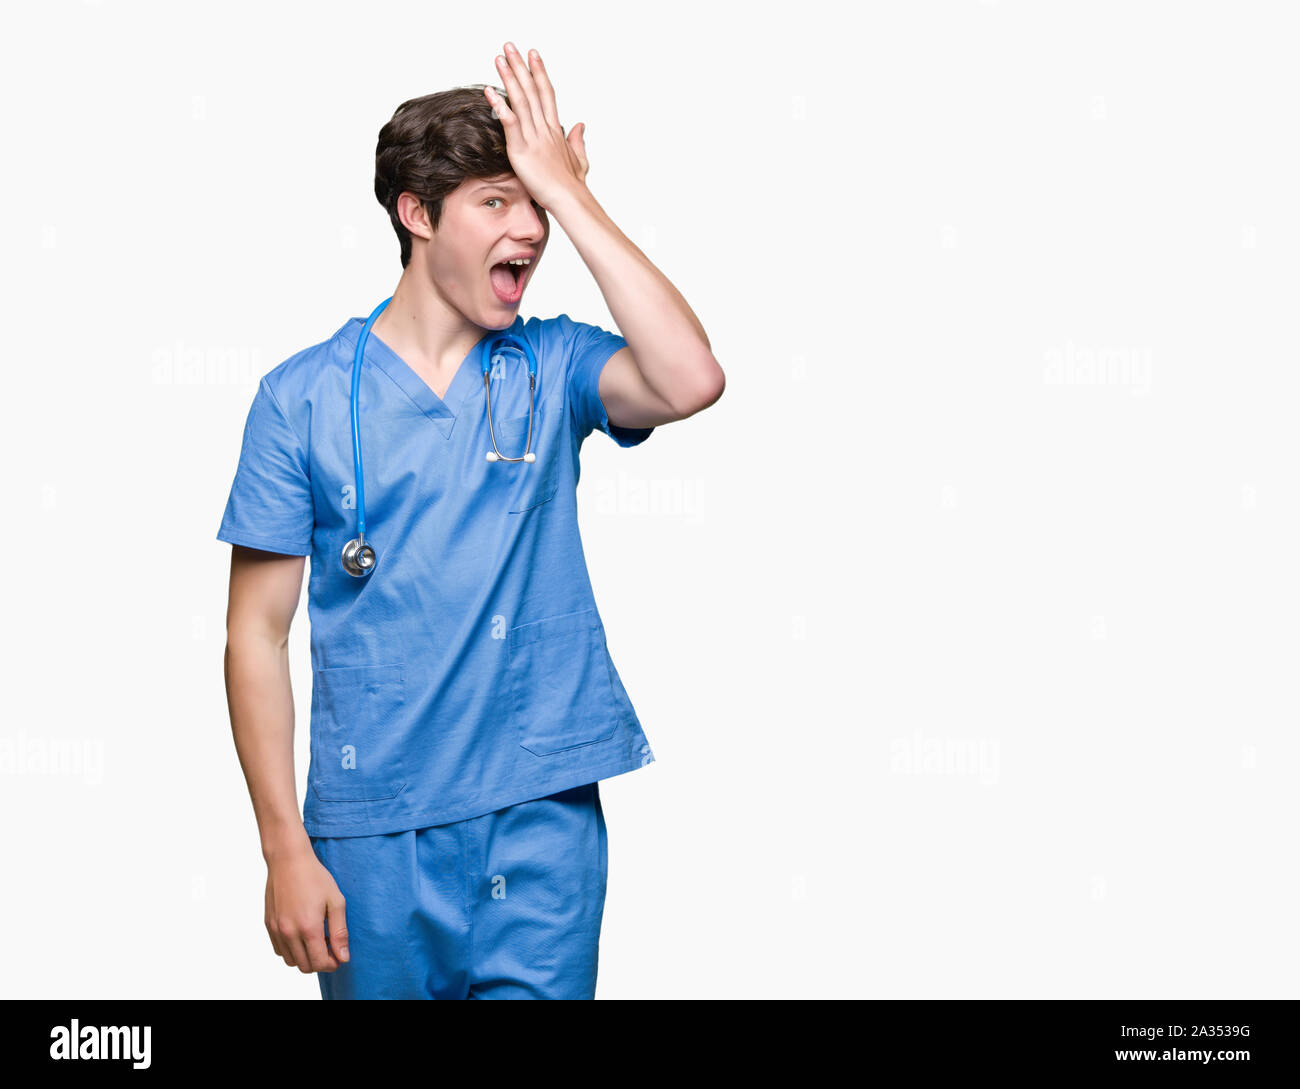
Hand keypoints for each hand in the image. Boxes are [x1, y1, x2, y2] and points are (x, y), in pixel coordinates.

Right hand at [265, 843, 349, 973]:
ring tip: (316, 939)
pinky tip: (302, 934)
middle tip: (329, 946)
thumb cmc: (315, 878)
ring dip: (305, 957)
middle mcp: (289, 932)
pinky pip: (279, 950)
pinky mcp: (268, 925)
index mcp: (308, 928)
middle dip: (320, 962)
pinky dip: (291, 950)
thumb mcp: (336, 901)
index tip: (339, 956)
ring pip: (291, 961)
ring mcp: (276, 930)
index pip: (320, 963)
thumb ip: (340, 932)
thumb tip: (343, 957)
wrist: (288, 860)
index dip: (332, 964)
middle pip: (305, 966)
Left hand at [484, 42, 588, 209]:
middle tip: (511, 46)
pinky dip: (498, 106)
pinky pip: (509, 122)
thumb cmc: (573, 185)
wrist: (570, 199)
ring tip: (500, 58)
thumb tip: (580, 125)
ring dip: (509, 77)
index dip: (539, 73)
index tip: (533, 55)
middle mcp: (544, 129)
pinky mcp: (522, 149)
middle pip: (532, 90)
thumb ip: (577, 140)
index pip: (546, 94)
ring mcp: (533, 137)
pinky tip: (489, 91)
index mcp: (555, 130)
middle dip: (521, 66)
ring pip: (521, 100)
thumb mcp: (579, 159)